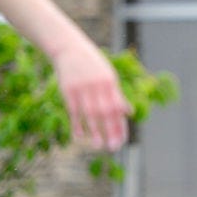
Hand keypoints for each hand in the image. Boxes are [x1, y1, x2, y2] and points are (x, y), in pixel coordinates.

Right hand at [53, 35, 130, 150]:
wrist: (69, 48)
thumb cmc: (92, 65)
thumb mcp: (108, 76)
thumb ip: (117, 95)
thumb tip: (129, 112)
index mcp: (110, 82)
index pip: (118, 108)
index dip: (120, 125)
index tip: (122, 141)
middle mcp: (98, 86)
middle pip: (106, 112)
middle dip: (110, 131)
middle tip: (113, 148)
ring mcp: (83, 88)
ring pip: (90, 113)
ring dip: (94, 130)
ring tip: (98, 145)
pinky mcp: (68, 90)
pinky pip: (74, 111)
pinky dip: (77, 124)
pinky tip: (80, 136)